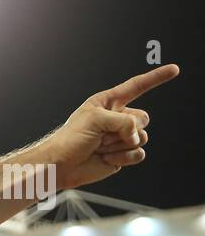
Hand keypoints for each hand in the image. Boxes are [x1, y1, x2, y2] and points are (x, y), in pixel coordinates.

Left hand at [43, 64, 178, 190]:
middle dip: (125, 128)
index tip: (174, 70)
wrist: (61, 165)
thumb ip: (122, 120)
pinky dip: (123, 157)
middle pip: (143, 118)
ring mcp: (121, 137)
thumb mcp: (94, 119)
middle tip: (102, 136)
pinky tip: (107, 158)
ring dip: (120, 144)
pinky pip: (138, 154)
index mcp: (108, 103)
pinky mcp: (122, 155)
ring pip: (142, 137)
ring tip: (100, 147)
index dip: (156, 78)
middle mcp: (117, 119)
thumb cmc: (70, 139)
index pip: (136, 87)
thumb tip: (136, 137)